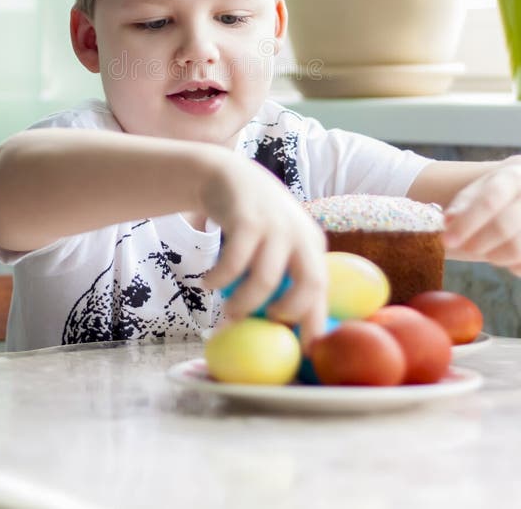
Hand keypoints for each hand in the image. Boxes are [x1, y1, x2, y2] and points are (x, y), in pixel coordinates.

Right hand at [200, 153, 326, 352]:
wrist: (227, 175)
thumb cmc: (253, 221)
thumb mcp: (277, 243)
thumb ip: (283, 275)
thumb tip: (278, 329)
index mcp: (312, 245)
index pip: (322, 290)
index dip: (314, 323)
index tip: (302, 352)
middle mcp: (301, 235)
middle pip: (310, 284)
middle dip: (289, 313)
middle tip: (265, 324)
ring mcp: (276, 225)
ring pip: (267, 279)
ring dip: (244, 303)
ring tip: (226, 312)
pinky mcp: (248, 219)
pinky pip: (234, 261)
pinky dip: (219, 278)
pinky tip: (206, 282)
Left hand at [442, 156, 520, 274]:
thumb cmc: (499, 193)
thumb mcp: (480, 189)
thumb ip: (463, 204)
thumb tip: (449, 222)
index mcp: (513, 176)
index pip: (489, 200)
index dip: (467, 224)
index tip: (447, 241)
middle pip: (504, 226)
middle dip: (478, 243)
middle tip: (466, 249)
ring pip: (518, 248)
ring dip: (495, 256)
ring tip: (487, 251)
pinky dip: (514, 266)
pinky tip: (507, 258)